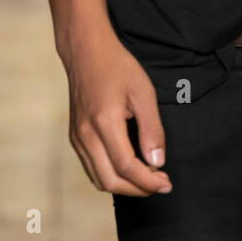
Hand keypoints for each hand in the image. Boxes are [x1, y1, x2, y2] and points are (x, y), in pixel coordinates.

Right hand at [64, 26, 171, 196]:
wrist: (86, 51)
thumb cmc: (117, 66)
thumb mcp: (144, 92)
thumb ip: (152, 129)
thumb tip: (158, 162)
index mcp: (104, 123)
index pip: (126, 166)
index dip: (148, 181)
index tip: (166, 183)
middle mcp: (85, 135)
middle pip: (110, 181)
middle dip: (138, 189)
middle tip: (160, 185)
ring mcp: (77, 138)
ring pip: (98, 179)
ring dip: (124, 187)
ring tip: (148, 180)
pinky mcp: (74, 137)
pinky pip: (91, 168)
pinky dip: (110, 176)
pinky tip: (128, 170)